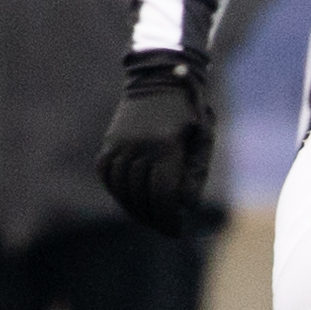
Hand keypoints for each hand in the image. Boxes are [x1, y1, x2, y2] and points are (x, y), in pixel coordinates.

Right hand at [96, 51, 212, 235]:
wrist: (159, 79)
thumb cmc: (189, 112)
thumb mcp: (203, 138)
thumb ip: (195, 173)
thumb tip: (185, 206)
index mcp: (165, 145)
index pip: (162, 193)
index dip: (168, 217)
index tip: (176, 230)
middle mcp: (139, 146)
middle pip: (142, 195)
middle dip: (155, 217)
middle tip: (167, 229)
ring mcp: (120, 144)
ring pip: (122, 189)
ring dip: (135, 209)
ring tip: (150, 218)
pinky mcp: (109, 143)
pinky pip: (108, 176)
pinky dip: (117, 192)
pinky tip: (131, 201)